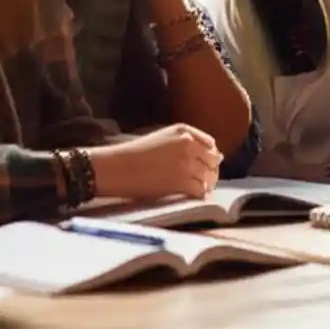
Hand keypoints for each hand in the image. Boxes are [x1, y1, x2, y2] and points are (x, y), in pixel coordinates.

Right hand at [88, 124, 221, 200]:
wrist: (114, 168)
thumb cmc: (132, 155)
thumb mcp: (161, 138)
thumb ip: (185, 144)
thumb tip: (215, 157)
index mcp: (183, 130)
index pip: (210, 144)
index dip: (209, 157)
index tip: (205, 166)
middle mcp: (188, 144)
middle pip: (213, 160)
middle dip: (210, 172)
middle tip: (204, 182)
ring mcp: (186, 162)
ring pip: (209, 176)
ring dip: (206, 185)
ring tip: (198, 191)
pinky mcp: (181, 181)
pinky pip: (201, 190)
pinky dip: (199, 195)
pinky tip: (194, 198)